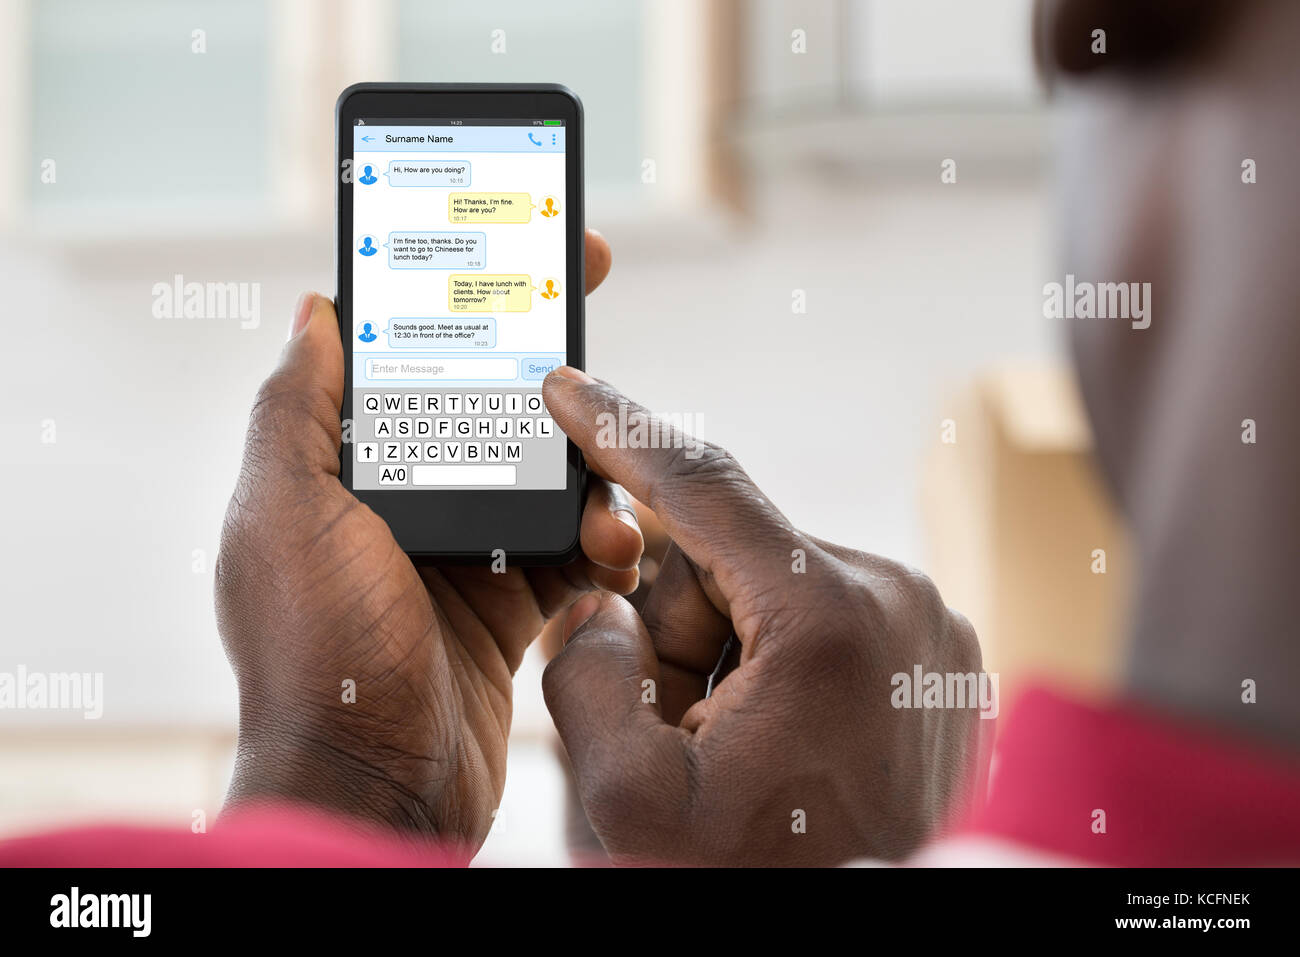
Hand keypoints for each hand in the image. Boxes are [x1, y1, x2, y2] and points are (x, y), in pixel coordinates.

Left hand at [216, 230, 641, 851]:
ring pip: (543, 477)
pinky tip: (620, 550)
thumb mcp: (283, 516)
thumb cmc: (316, 654)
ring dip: (588, 468)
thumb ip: (296, 409)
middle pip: (488, 405)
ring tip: (621, 475)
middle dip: (543, 355)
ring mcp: (459, 555)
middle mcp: (400, 504)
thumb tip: (314, 308)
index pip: (411, 359)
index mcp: (343, 470)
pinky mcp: (506, 608)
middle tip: (594, 288)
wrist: (372, 788)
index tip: (517, 241)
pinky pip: (568, 553)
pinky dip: (599, 544)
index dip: (463, 295)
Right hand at [540, 369, 987, 865]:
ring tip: (745, 760)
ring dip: (732, 664)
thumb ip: (586, 678)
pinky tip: (790, 754)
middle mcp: (896, 604)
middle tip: (685, 729)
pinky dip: (784, 677)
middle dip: (682, 633)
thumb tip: (606, 610)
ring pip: (777, 599)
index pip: (703, 487)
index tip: (572, 390)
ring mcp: (930, 631)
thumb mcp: (634, 802)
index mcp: (827, 621)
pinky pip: (827, 631)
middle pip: (731, 563)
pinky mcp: (940, 661)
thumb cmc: (769, 888)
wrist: (885, 941)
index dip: (622, 431)